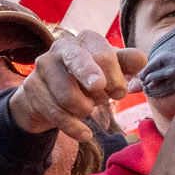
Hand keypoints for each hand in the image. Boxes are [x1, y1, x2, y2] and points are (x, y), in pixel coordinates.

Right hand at [6, 31, 143, 136]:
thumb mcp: (108, 71)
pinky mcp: (32, 90)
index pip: (102, 52)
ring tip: (87, 109)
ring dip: (84, 109)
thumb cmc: (85, 78)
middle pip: (76, 58)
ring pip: (67, 95)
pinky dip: (74, 128)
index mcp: (84, 40)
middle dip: (88, 72)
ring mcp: (43, 68)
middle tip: (99, 87)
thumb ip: (126, 64)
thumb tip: (142, 60)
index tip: (119, 93)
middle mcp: (61, 48)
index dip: (114, 74)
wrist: (47, 93)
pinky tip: (85, 134)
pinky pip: (56, 114)